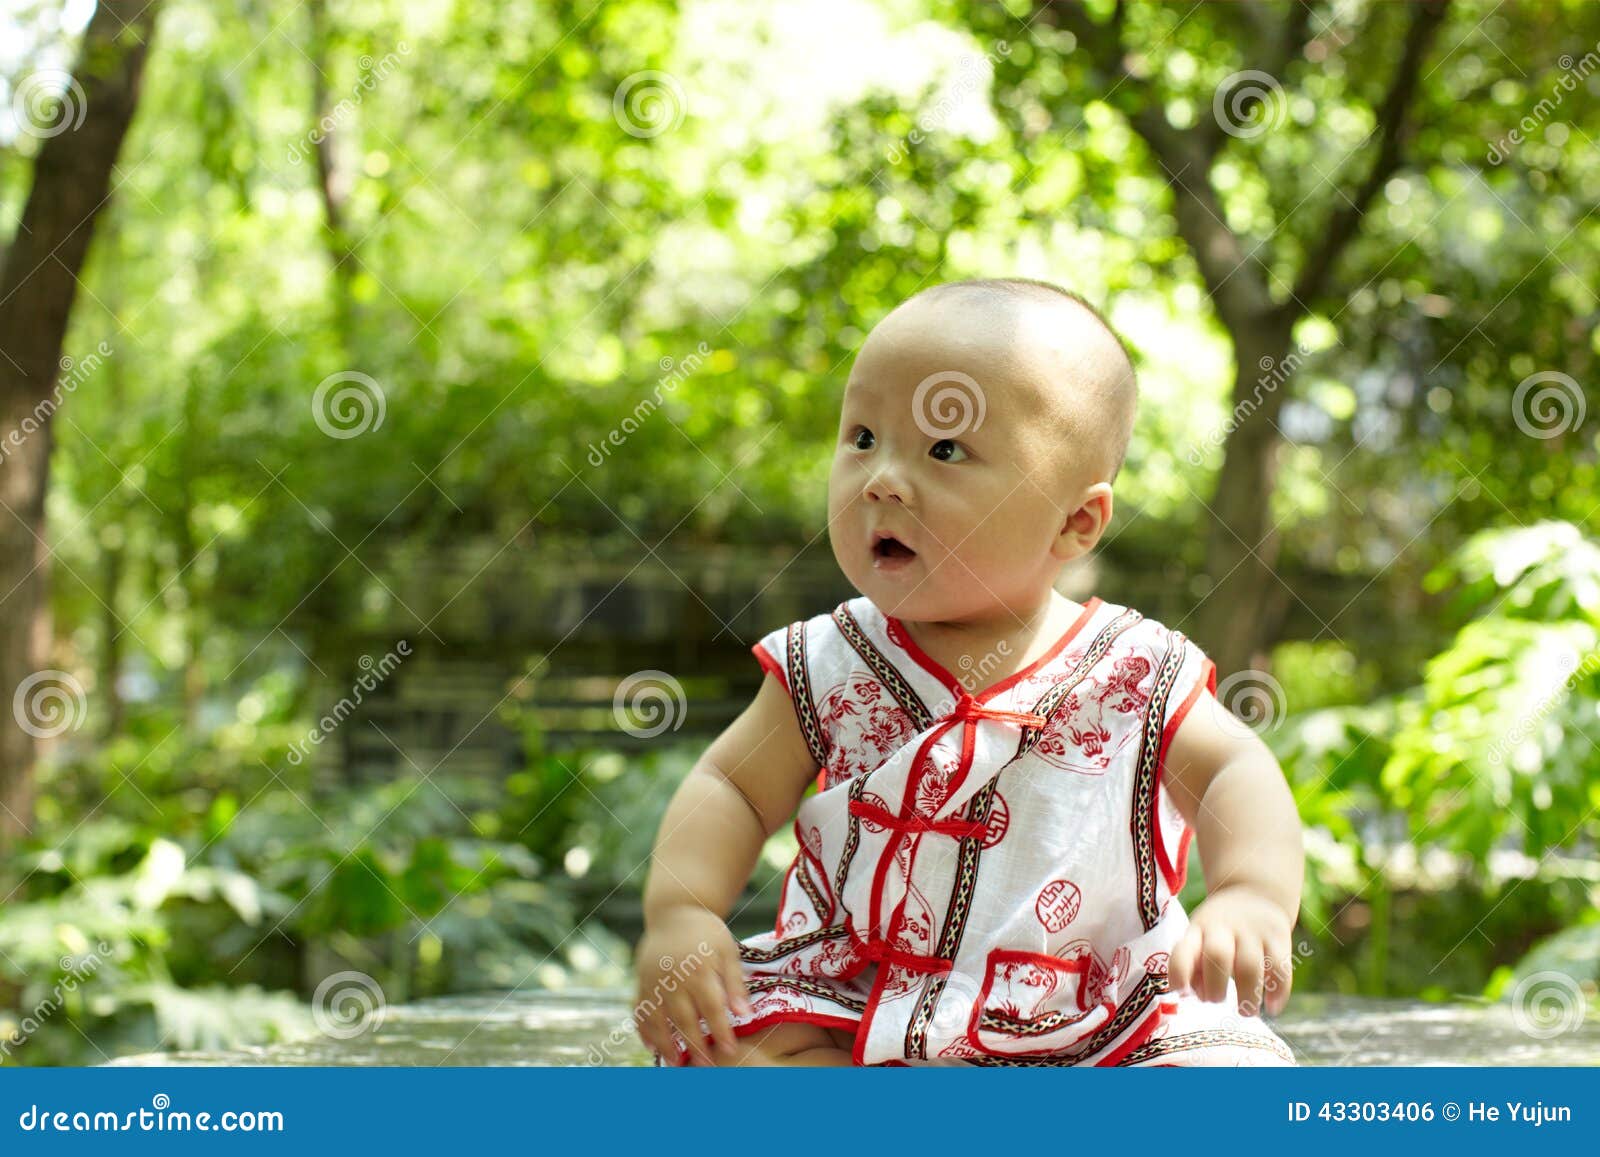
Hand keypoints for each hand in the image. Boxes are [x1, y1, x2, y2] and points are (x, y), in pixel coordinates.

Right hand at [634, 905, 753, 1065]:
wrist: (674, 910)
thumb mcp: (728, 951)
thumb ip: (735, 984)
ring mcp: (653, 980)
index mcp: (699, 968)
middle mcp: (673, 976)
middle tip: (705, 1068)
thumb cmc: (707, 932)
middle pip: (683, 1018)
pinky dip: (643, 1030)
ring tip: (675, 1063)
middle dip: (694, 1046)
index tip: (730, 1051)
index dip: (720, 1031)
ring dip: (665, 1043)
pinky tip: (651, 1046)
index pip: (711, 1007)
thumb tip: (747, 1015)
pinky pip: (639, 1009)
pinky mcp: (640, 981)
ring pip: (657, 1018)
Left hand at [1168, 884, 1293, 1016]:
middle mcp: (1225, 927)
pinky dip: (1278, 993)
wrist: (1256, 892)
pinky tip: (1272, 1007)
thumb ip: (1192, 965)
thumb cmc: (1220, 927)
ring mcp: (1253, 931)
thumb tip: (1192, 994)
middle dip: (1215, 986)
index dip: (1180, 973)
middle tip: (1217, 1000)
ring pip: (1251, 966)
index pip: (1184, 949)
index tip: (1182, 992)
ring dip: (1248, 996)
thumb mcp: (1199, 935)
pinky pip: (1280, 968)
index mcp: (1199, 928)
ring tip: (1246, 1011)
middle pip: (1218, 956)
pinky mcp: (1280, 937)